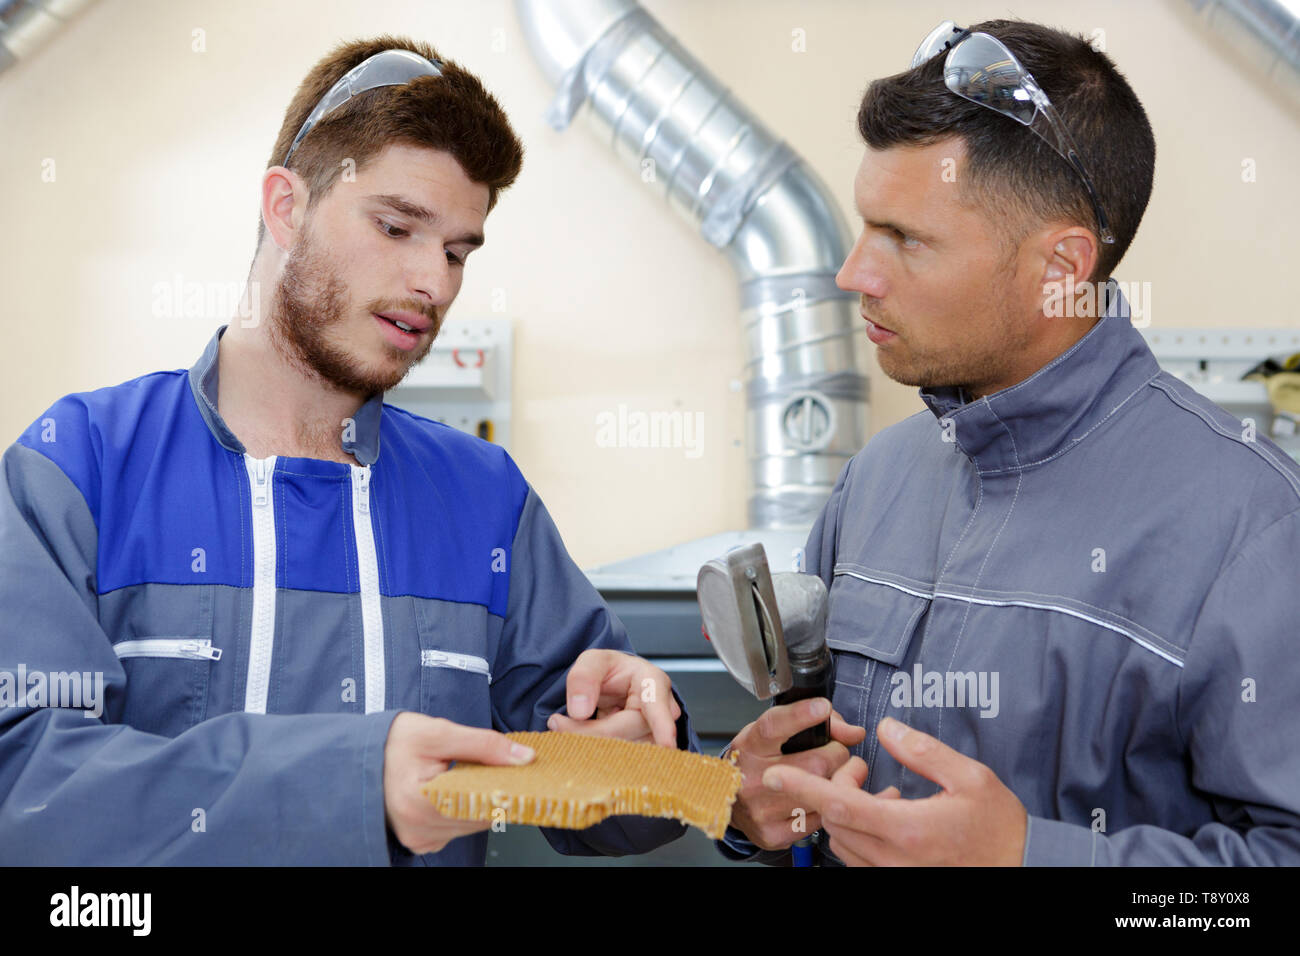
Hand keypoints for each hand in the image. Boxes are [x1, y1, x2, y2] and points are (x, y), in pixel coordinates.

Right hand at [383, 712, 534, 854]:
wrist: (360, 757)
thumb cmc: (393, 742)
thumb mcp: (438, 732)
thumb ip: (484, 745)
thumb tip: (523, 758)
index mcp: (418, 802)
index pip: (482, 803)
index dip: (504, 786)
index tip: (516, 770)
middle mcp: (417, 828)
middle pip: (479, 817)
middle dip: (492, 792)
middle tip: (491, 765)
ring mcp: (418, 839)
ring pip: (471, 825)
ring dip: (478, 801)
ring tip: (465, 774)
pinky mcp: (420, 842)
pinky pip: (456, 830)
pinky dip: (463, 811)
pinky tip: (454, 790)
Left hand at [546, 649, 680, 747]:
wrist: (616, 685)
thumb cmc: (611, 671)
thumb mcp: (592, 661)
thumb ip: (583, 678)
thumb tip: (579, 711)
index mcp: (652, 682)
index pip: (657, 705)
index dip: (662, 725)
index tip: (667, 743)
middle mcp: (661, 710)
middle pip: (626, 732)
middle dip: (589, 732)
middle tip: (557, 723)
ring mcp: (655, 734)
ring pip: (623, 750)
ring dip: (592, 745)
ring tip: (568, 728)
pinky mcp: (644, 750)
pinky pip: (621, 759)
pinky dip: (598, 753)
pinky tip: (584, 743)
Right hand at [727, 698, 867, 849]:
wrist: (725, 799)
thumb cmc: (754, 760)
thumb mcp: (771, 734)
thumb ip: (809, 724)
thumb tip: (853, 733)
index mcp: (750, 746)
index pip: (774, 726)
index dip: (800, 716)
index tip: (822, 707)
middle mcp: (752, 777)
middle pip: (816, 762)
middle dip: (837, 755)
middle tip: (835, 753)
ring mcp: (762, 809)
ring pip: (822, 793)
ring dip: (834, 783)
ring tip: (824, 777)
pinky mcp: (773, 833)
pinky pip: (818, 820)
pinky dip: (822, 808)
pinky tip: (812, 800)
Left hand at [762, 716, 1026, 864]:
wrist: (1023, 867)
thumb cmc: (1000, 828)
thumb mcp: (971, 778)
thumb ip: (923, 751)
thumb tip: (888, 729)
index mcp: (907, 829)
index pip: (840, 805)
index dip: (803, 787)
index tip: (777, 773)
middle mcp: (894, 858)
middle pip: (836, 822)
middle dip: (833, 791)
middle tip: (858, 769)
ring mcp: (894, 874)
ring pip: (844, 842)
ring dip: (847, 814)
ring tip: (883, 795)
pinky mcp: (899, 880)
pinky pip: (861, 858)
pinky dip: (861, 833)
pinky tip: (889, 817)